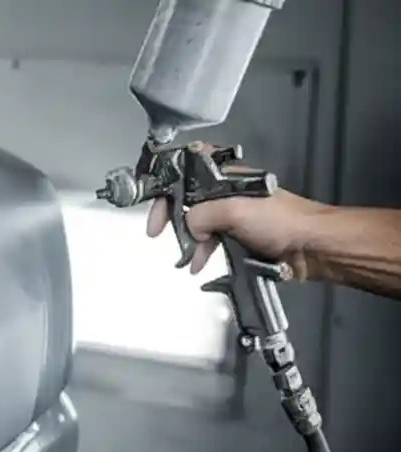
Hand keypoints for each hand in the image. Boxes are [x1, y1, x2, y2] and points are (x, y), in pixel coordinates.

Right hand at [145, 189, 329, 278]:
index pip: (187, 169)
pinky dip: (201, 253)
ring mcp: (234, 216)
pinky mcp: (239, 237)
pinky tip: (197, 265)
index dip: (167, 182)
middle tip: (158, 232)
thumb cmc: (280, 222)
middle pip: (188, 198)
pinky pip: (210, 242)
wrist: (313, 248)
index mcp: (228, 178)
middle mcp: (228, 193)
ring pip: (198, 224)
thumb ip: (200, 215)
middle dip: (173, 217)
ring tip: (186, 258)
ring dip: (188, 241)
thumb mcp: (233, 211)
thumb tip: (188, 228)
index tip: (155, 204)